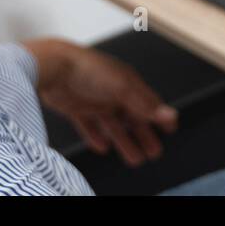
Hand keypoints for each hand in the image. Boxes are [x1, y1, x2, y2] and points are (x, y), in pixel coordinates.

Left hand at [24, 38, 177, 166]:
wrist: (53, 66)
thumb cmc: (90, 70)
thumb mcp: (123, 89)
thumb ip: (145, 105)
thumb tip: (170, 114)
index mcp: (127, 82)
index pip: (148, 102)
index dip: (160, 116)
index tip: (171, 129)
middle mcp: (112, 91)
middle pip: (133, 117)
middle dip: (144, 135)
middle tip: (153, 152)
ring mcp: (94, 100)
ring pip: (113, 125)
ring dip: (124, 141)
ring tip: (134, 159)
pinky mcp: (76, 107)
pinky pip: (89, 125)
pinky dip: (96, 137)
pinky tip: (102, 147)